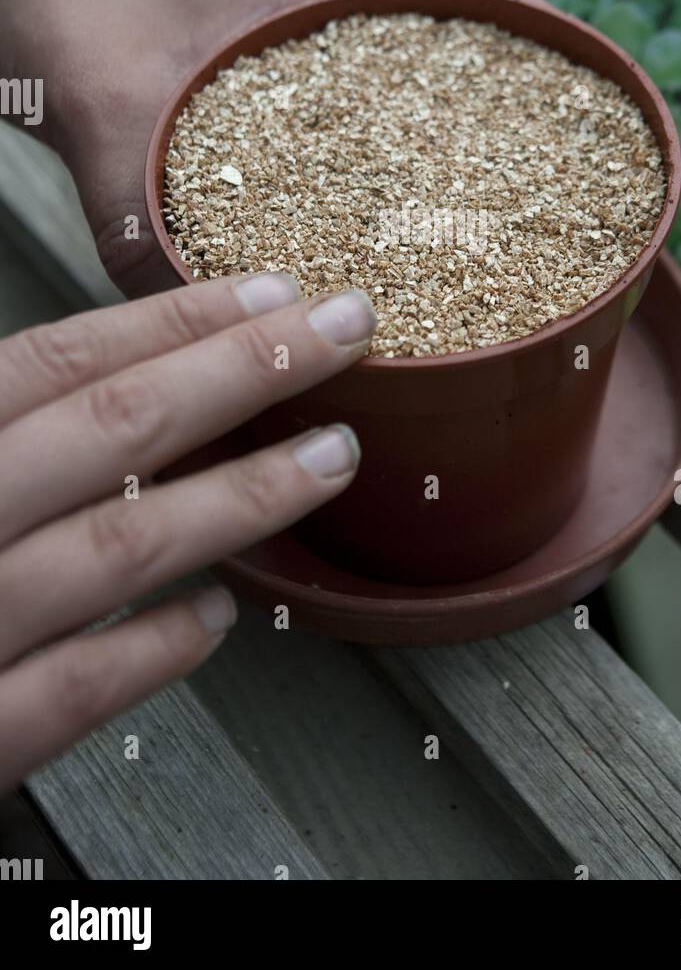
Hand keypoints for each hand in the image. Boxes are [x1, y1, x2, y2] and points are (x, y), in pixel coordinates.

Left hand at [0, 0, 538, 294]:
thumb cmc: (68, 25)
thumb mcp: (110, 129)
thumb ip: (149, 231)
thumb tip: (215, 331)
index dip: (546, 34)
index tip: (604, 86)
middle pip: (468, 15)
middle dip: (531, 77)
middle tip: (576, 156)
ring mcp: (311, 6)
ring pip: (427, 42)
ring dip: (478, 94)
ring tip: (521, 178)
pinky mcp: (287, 36)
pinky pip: (377, 64)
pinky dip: (415, 110)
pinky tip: (417, 184)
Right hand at [0, 270, 374, 791]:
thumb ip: (2, 415)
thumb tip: (79, 369)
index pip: (56, 363)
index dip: (171, 322)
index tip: (270, 290)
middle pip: (112, 428)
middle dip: (243, 371)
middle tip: (346, 330)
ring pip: (118, 548)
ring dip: (239, 497)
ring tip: (332, 458)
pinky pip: (72, 692)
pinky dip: (153, 650)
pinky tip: (219, 618)